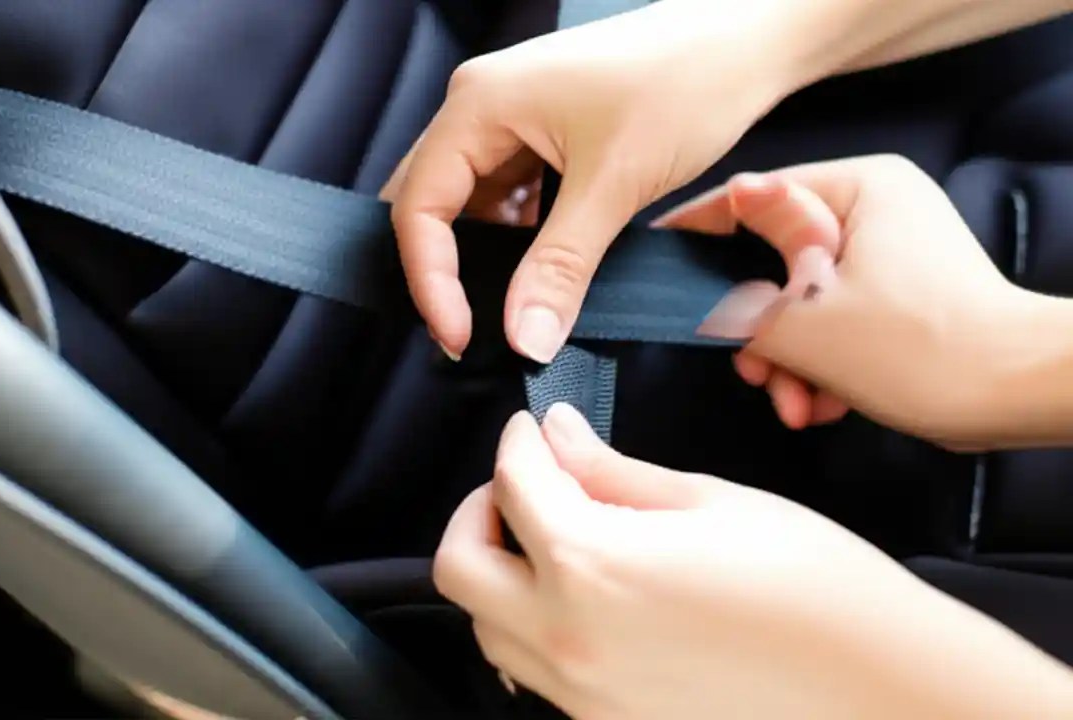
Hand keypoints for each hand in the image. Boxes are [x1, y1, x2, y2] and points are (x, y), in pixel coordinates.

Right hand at [384, 0, 809, 361]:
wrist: (746, 42)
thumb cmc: (685, 79)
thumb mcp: (616, 183)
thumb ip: (561, 266)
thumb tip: (523, 339)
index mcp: (479, 103)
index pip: (419, 206)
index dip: (430, 280)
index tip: (459, 336)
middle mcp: (482, 106)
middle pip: (430, 205)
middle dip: (444, 273)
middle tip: (469, 334)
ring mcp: (510, 118)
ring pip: (468, 207)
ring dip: (482, 260)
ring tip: (508, 311)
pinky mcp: (541, 134)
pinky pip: (507, 199)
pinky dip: (516, 242)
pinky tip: (541, 274)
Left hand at [434, 404, 1072, 718]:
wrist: (884, 692)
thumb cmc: (818, 591)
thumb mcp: (713, 504)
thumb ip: (616, 473)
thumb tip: (562, 438)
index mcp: (593, 562)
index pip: (512, 482)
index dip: (517, 441)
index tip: (532, 430)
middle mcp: (569, 636)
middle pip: (459, 566)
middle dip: (480, 512)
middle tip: (524, 487)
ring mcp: (582, 693)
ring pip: (486, 626)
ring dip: (502, 575)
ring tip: (556, 545)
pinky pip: (532, 673)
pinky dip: (536, 629)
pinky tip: (586, 603)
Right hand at [656, 154, 1037, 448]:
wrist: (1016, 396)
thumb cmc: (926, 348)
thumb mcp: (805, 317)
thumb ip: (740, 285)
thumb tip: (704, 246)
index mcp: (860, 186)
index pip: (756, 196)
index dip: (700, 230)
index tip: (656, 250)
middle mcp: (878, 208)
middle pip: (775, 261)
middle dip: (759, 331)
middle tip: (752, 371)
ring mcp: (890, 253)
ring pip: (801, 301)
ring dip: (788, 361)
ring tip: (796, 404)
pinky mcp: (899, 294)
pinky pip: (833, 321)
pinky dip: (820, 366)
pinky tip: (823, 405)